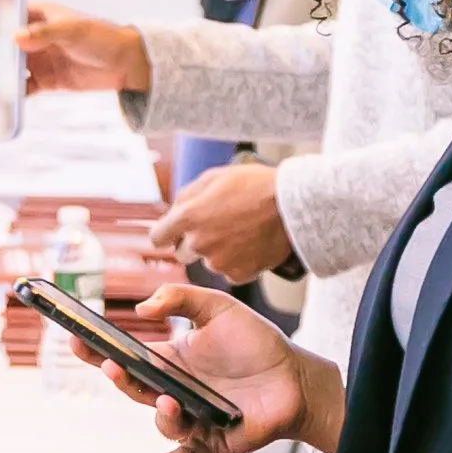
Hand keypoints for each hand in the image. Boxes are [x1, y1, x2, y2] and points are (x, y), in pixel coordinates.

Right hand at [0, 1, 146, 94]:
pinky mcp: (48, 81)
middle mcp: (35, 38)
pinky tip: (0, 101)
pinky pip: (23, 89)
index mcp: (39, 16)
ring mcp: (40, 60)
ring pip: (8, 68)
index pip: (4, 14)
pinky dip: (11, 95)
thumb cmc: (101, 37)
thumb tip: (15, 38)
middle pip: (0, 44)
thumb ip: (44, 34)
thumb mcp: (73, 30)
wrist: (126, 64)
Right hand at [93, 281, 316, 452]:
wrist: (296, 376)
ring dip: (160, 414)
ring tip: (170, 400)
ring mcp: (191, 419)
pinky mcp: (212, 443)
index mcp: (169, 363)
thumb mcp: (220, 308)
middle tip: (112, 365)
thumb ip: (181, 298)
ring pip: (162, 423)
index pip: (126, 359)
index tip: (76, 339)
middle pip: (135, 391)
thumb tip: (141, 310)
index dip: (98, 352)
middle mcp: (173, 392)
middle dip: (118, 380)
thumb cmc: (258, 342)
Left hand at [150, 160, 294, 284]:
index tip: (176, 231)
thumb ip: (186, 196)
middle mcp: (199, 243)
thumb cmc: (254, 185)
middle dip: (193, 242)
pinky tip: (252, 244)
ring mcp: (219, 262)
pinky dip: (238, 262)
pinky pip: (231, 271)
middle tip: (217, 227)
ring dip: (219, 251)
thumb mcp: (214, 177)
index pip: (158, 237)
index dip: (167, 233)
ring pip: (209, 262)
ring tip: (242, 231)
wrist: (293, 205)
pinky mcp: (239, 274)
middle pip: (182, 253)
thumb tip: (171, 212)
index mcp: (187, 217)